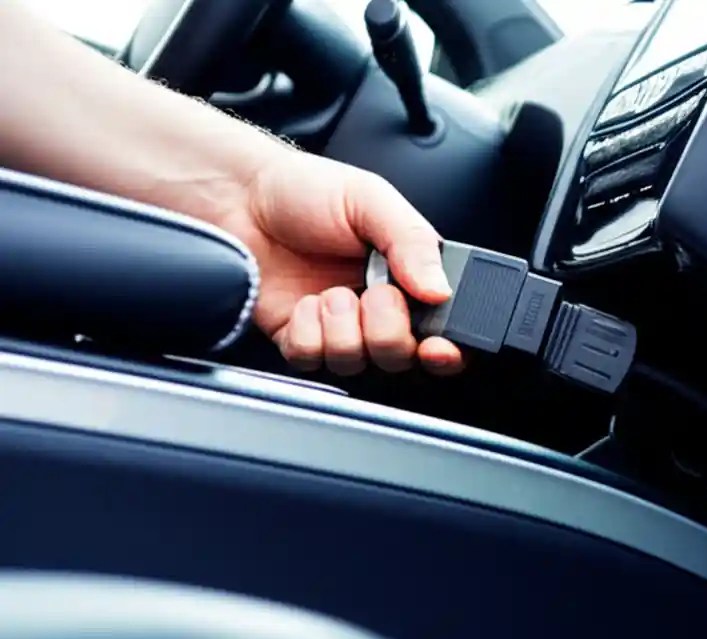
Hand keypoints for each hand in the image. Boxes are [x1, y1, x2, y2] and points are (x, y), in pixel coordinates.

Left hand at [215, 150, 464, 375]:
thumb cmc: (307, 190)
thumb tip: (442, 290)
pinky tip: (305, 302)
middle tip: (374, 293)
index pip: (447, 330)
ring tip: (329, 291)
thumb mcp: (372, 199)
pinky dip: (307, 333)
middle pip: (403, 356)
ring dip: (342, 327)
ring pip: (358, 362)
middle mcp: (380, 309)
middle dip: (387, 330)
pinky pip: (313, 360)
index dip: (448, 350)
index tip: (437, 347)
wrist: (240, 197)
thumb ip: (413, 242)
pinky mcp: (300, 340)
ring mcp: (341, 328)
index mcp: (410, 276)